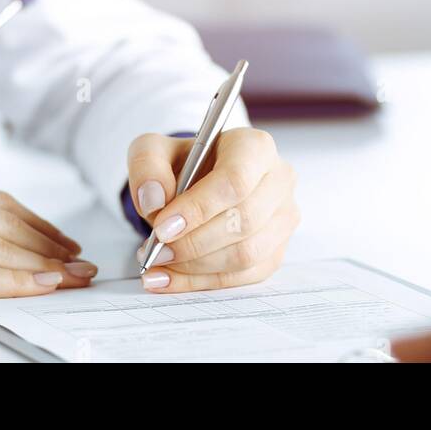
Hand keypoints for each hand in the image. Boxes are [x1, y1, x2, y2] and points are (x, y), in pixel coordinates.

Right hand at [0, 170, 93, 327]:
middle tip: (81, 262)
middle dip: (53, 246)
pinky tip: (45, 285)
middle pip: (11, 225)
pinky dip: (21, 282)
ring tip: (73, 278)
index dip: (41, 224)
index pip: (3, 203)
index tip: (64, 241)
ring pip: (4, 250)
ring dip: (47, 266)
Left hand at [126, 128, 298, 291]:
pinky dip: (202, 282)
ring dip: (197, 267)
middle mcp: (279, 180)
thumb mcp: (154, 151)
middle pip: (244, 221)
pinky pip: (245, 277)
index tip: (162, 228)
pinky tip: (169, 278)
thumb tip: (154, 201)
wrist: (199, 181)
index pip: (235, 181)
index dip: (199, 209)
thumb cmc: (183, 163)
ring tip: (159, 262)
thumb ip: (147, 166)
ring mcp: (283, 218)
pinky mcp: (277, 250)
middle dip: (193, 244)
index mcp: (254, 146)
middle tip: (155, 251)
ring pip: (247, 254)